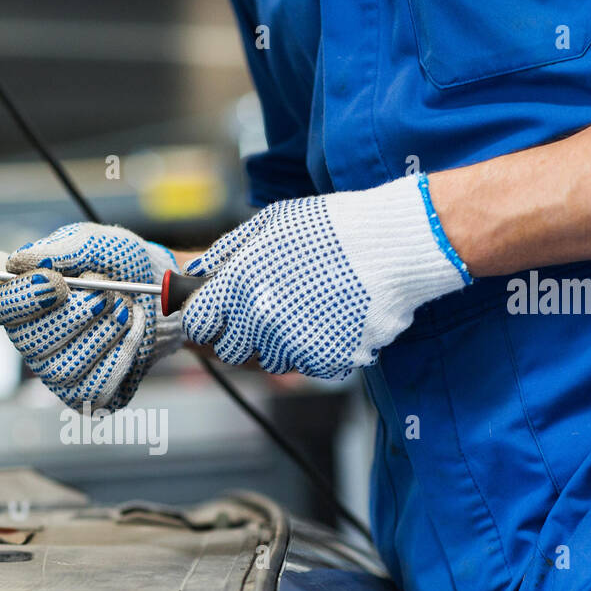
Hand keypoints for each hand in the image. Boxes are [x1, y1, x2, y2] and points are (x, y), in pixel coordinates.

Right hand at [0, 223, 181, 408]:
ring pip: (65, 368)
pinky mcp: (86, 393)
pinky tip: (132, 333)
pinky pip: (95, 388)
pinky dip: (121, 356)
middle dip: (77, 316)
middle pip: (32, 342)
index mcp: (26, 300)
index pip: (1, 307)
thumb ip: (61, 250)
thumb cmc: (122, 267)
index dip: (25, 298)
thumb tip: (17, 262)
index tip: (58, 283)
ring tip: (126, 310)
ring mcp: (57, 371)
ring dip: (104, 334)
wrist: (163, 295)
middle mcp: (33, 340)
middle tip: (109, 295)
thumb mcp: (97, 245)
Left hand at [181, 174, 470, 377]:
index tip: (215, 314)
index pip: (197, 325)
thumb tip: (197, 272)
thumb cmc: (332, 228)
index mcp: (239, 287)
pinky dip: (316, 348)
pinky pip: (309, 365)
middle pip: (230, 351)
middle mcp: (261, 322)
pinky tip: (331, 317)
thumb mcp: (268, 224)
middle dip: (240, 334)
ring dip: (279, 343)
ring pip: (270, 361)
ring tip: (306, 308)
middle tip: (266, 311)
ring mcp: (294, 346)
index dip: (205, 318)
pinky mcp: (326, 362)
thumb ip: (225, 252)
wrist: (394, 245)